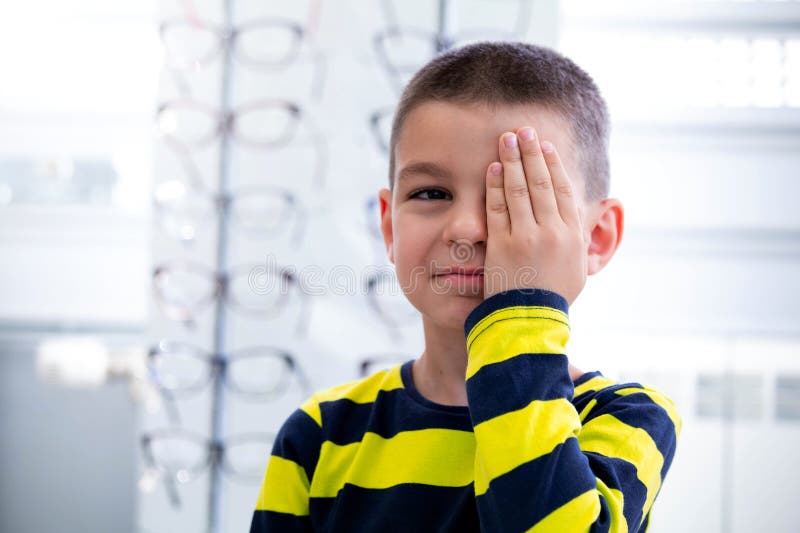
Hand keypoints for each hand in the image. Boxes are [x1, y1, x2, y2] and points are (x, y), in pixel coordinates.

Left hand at [483, 126, 586, 304]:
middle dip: (532, 153)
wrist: (530, 321)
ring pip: (519, 190)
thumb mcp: (578, 266)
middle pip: (542, 182)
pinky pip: (498, 209)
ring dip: (511, 161)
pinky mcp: (502, 246)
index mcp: (572, 235)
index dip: (554, 164)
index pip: (563, 189)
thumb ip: (580, 236)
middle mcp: (552, 232)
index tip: (546, 146)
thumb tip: (590, 210)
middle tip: (524, 130)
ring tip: (506, 139)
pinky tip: (492, 169)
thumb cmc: (554, 296)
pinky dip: (494, 186)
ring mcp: (526, 238)